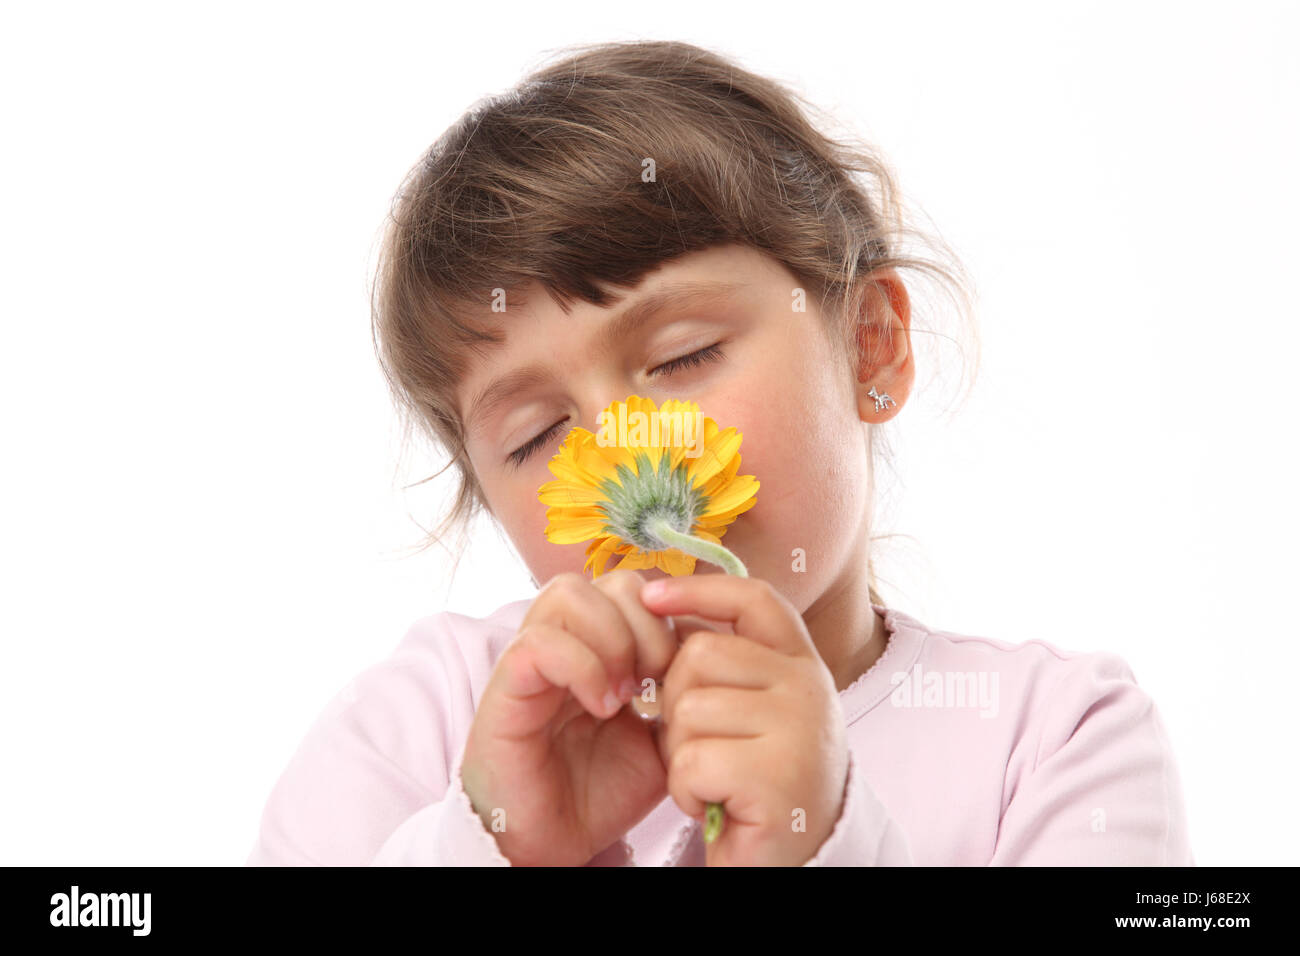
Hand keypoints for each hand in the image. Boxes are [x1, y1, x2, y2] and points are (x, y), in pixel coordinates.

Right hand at [459, 569, 713, 865]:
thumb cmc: (602, 791)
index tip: (685, 668)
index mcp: (604, 645)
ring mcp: (532, 657)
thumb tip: (709, 654)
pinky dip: (581, 666)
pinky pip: (539, 642)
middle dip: (648, 624)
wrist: (554, 844)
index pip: (641, 588)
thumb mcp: (662, 740)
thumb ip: (682, 695)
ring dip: (612, 637)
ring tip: (628, 692)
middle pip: (612, 581)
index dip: (672, 616)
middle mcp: (567, 639)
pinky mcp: (507, 684)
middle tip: (658, 678)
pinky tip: (602, 705)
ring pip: (569, 592)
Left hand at [640, 574, 848, 865]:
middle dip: (676, 703)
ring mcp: (799, 729)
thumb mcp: (749, 709)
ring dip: (680, 754)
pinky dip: (687, 790)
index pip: (754, 599)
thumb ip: (724, 662)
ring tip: (713, 779)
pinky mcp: (778, 776)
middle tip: (701, 745)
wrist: (789, 862)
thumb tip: (656, 603)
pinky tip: (715, 804)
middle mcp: (810, 687)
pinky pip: (691, 761)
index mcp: (803, 664)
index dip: (699, 590)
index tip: (650, 595)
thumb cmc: (754, 781)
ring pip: (688, 710)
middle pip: (698, 655)